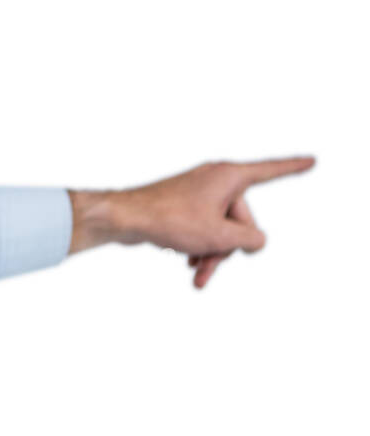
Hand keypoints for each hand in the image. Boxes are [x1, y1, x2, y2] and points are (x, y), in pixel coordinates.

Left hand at [115, 156, 315, 287]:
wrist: (122, 218)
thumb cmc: (170, 219)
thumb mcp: (221, 237)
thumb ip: (250, 240)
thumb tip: (255, 240)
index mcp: (229, 176)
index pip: (270, 171)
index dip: (293, 167)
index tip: (313, 160)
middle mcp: (214, 179)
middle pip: (241, 218)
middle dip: (228, 247)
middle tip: (207, 265)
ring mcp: (196, 192)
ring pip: (219, 228)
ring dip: (212, 253)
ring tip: (196, 275)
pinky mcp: (181, 205)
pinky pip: (201, 228)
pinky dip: (198, 246)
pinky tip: (186, 263)